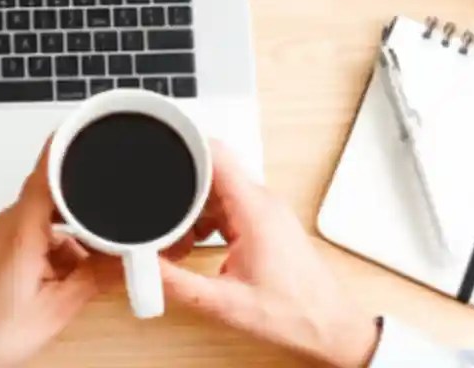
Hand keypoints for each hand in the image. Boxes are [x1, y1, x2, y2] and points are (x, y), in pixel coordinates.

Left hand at [0, 142, 107, 367]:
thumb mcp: (58, 306)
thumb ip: (97, 277)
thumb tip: (130, 258)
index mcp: (23, 226)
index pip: (47, 167)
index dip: (71, 144)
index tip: (93, 127)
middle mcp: (13, 221)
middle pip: (59, 188)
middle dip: (90, 197)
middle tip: (121, 209)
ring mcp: (10, 231)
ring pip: (55, 212)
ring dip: (80, 227)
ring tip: (104, 251)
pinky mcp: (9, 245)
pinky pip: (45, 229)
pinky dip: (67, 242)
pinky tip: (81, 266)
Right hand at [160, 142, 379, 367]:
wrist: (329, 326)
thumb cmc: (293, 314)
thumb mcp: (225, 303)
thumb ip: (178, 283)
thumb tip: (143, 266)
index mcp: (255, 211)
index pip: (217, 154)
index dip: (183, 146)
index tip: (158, 149)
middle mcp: (262, 202)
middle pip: (210, 172)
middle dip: (178, 190)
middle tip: (159, 218)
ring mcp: (264, 210)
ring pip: (215, 190)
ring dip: (191, 209)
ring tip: (176, 241)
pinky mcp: (263, 221)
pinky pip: (226, 206)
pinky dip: (204, 220)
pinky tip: (193, 245)